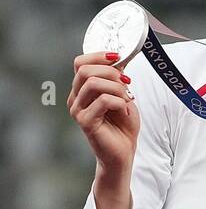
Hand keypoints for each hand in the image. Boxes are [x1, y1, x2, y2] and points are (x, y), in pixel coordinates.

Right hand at [69, 52, 139, 208]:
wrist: (124, 152)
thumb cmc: (123, 125)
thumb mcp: (124, 96)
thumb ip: (118, 78)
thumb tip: (119, 58)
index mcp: (82, 90)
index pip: (80, 63)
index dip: (99, 56)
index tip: (118, 58)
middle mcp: (75, 98)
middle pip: (86, 70)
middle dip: (112, 72)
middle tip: (127, 84)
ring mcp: (78, 110)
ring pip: (94, 84)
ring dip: (117, 88)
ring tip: (127, 100)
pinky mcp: (85, 122)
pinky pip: (103, 101)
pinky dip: (120, 103)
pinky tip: (125, 112)